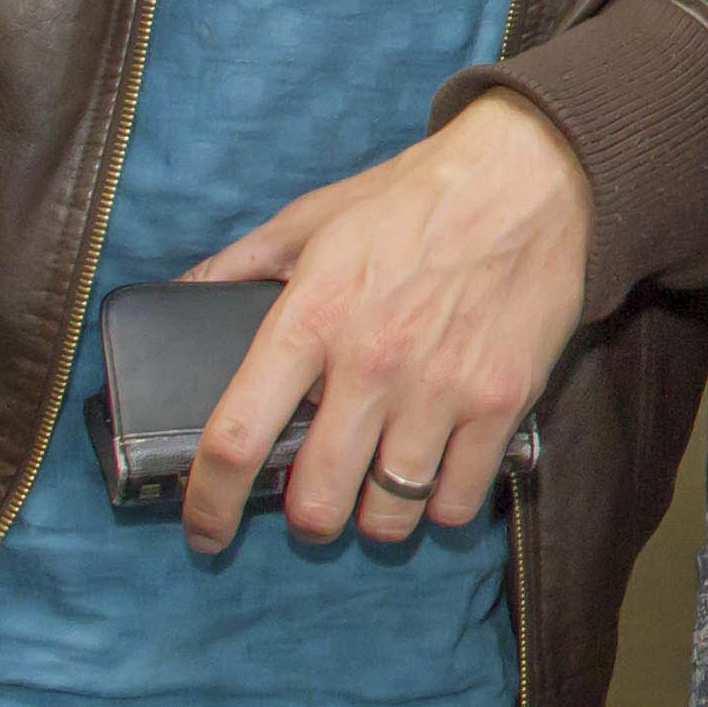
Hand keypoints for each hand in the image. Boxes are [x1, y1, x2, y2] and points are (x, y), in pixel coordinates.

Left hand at [182, 93, 596, 551]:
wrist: (529, 176)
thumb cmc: (413, 198)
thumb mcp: (310, 218)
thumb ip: (239, 265)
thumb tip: (178, 295)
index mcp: (310, 320)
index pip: (236, 439)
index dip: (208, 503)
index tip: (205, 530)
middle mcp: (371, 365)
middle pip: (317, 502)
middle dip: (306, 518)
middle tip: (314, 500)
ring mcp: (441, 390)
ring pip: (389, 514)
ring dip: (374, 516)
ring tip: (377, 489)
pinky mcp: (501, 402)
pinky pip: (456, 502)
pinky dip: (437, 505)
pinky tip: (433, 477)